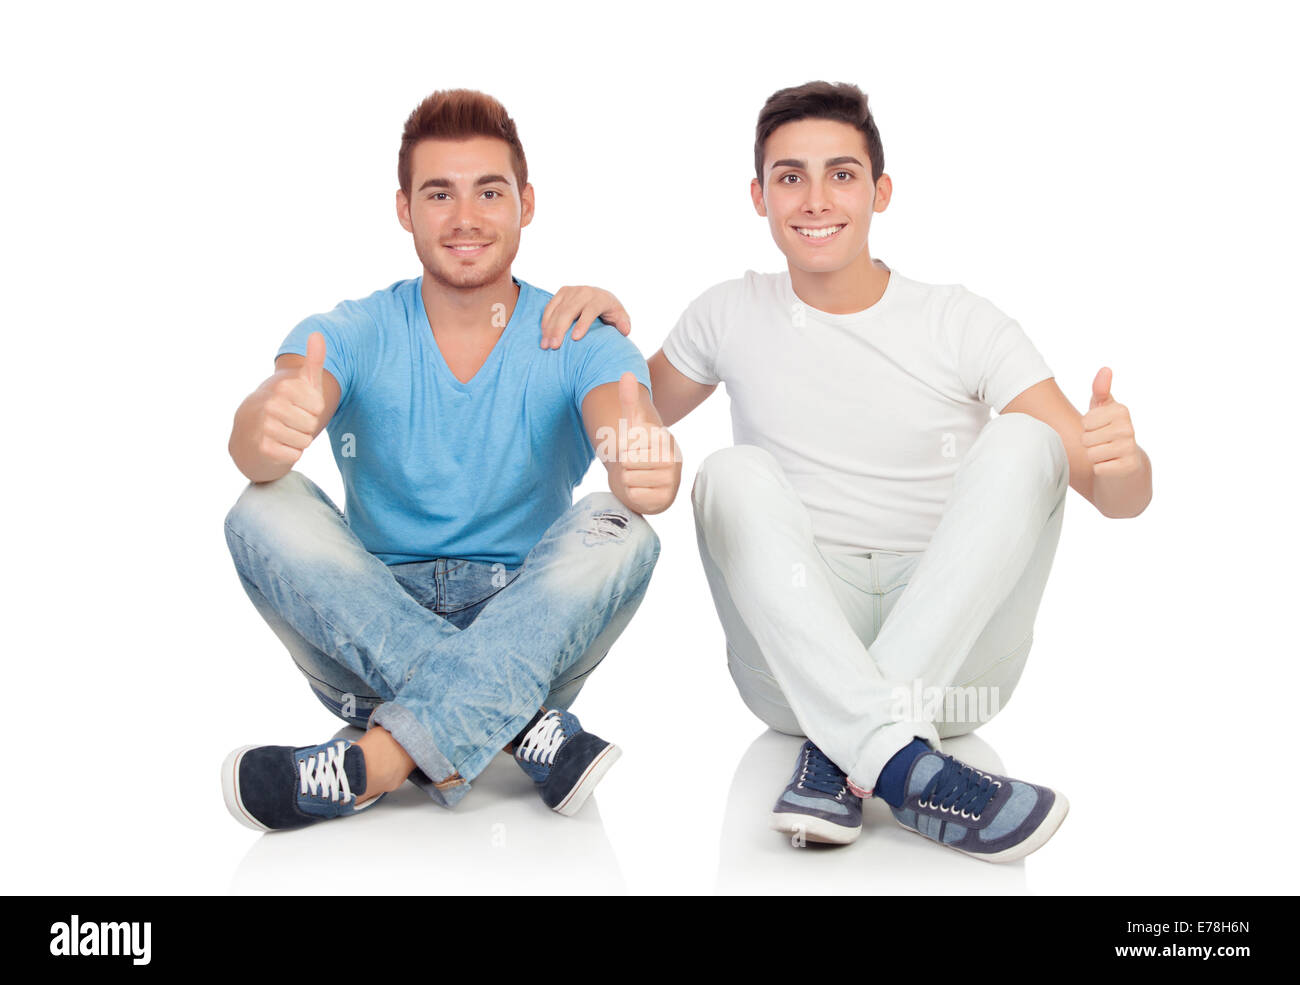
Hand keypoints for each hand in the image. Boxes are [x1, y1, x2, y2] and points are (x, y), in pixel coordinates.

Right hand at [252, 331, 329, 467]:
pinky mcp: (263, 448)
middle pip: (312, 425)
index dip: (312, 411)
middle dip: (305, 427)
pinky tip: (276, 445)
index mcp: (283, 387)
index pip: (319, 407)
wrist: (249, 433)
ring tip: (283, 433)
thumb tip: (317, 334)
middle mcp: (271, 404)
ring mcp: (265, 426)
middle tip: (289, 422)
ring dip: (297, 441)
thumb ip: (312, 360)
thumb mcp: (301, 383)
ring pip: (304, 441)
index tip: (298, 407)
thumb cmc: (283, 406)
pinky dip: (289, 454)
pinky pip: (294, 455)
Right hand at [539, 285, 630, 349]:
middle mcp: (585, 292)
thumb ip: (623, 324)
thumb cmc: (611, 312)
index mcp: (600, 298)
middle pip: (569, 311)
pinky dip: (545, 321)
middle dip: (560, 329)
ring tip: (545, 345)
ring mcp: (571, 291)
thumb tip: (625, 330)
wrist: (601, 297)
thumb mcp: (620, 317)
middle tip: (554, 346)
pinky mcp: (561, 292)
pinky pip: (550, 307)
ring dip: (549, 328)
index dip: (583, 323)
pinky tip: (544, 335)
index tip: (574, 338)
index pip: (590, 310)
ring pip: (557, 310)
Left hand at [603, 372, 680, 514]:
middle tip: (634, 467)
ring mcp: (671, 481)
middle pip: (626, 462)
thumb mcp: (632, 427)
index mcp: (664, 438)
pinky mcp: (666, 499)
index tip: (635, 450)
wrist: (644, 483)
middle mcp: (672, 458)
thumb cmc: (638, 453)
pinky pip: (634, 495)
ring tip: (638, 478)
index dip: (623, 449)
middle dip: (624, 466)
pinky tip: (642, 490)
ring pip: (629, 478)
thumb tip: (627, 373)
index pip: (626, 443)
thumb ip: (629, 402)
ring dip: (627, 481)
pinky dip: (633, 495)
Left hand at [1081, 367, 1140, 479]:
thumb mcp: (1103, 409)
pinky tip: (1110, 465)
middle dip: (1089, 444)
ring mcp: (1130, 448)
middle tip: (1102, 443)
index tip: (1099, 428)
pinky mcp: (1128, 466)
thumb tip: (1105, 369)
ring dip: (1094, 457)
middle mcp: (1129, 428)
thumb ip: (1100, 390)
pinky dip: (1100, 469)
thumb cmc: (1107, 431)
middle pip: (1086, 439)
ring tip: (1105, 453)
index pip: (1085, 422)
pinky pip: (1098, 468)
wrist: (1125, 464)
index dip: (1086, 428)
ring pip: (1091, 454)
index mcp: (1121, 411)